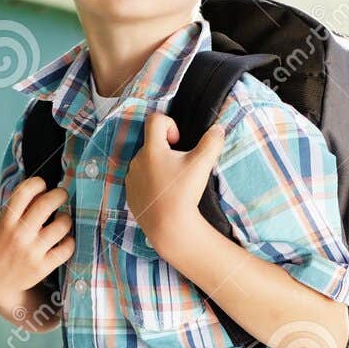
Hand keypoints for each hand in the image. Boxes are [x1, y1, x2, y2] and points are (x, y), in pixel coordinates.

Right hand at [0, 176, 74, 304]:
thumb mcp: (1, 225)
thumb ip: (19, 209)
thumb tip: (44, 191)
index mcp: (6, 221)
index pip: (25, 191)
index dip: (38, 183)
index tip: (42, 185)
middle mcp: (20, 234)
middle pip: (47, 204)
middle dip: (59, 194)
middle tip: (62, 196)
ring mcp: (32, 251)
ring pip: (62, 225)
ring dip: (66, 218)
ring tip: (63, 220)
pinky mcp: (43, 267)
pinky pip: (67, 248)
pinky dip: (69, 241)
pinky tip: (65, 240)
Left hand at [125, 111, 225, 250]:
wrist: (168, 227)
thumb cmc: (184, 194)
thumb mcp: (202, 165)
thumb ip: (212, 142)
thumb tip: (218, 129)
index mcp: (151, 149)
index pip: (155, 120)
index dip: (170, 124)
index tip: (178, 142)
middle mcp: (137, 161)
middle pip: (152, 144)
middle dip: (167, 150)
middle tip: (181, 169)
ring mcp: (132, 178)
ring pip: (146, 162)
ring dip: (158, 166)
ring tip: (172, 185)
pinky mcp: (130, 194)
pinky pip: (140, 180)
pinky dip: (151, 183)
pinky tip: (163, 196)